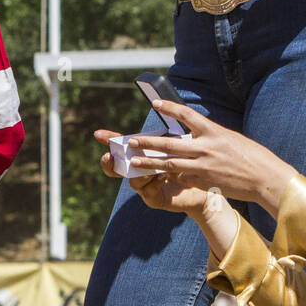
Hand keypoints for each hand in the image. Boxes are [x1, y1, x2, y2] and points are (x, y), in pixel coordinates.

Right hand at [95, 128, 213, 214]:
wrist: (206, 184)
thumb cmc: (190, 161)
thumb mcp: (178, 145)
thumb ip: (166, 135)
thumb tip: (160, 108)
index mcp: (142, 155)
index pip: (121, 147)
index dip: (109, 140)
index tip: (99, 134)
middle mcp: (139, 170)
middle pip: (117, 167)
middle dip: (111, 162)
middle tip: (110, 157)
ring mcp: (144, 185)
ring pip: (132, 180)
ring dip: (138, 172)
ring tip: (144, 165)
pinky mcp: (153, 198)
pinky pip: (147, 192)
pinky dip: (153, 183)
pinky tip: (162, 176)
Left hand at [120, 100, 296, 216]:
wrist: (265, 178)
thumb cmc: (252, 156)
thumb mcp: (230, 139)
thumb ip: (211, 137)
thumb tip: (195, 133)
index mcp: (213, 132)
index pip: (187, 116)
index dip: (170, 109)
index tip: (155, 104)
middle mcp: (206, 147)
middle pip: (170, 143)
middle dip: (148, 142)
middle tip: (132, 141)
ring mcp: (203, 166)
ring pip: (169, 163)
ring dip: (149, 162)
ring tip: (134, 161)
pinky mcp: (204, 181)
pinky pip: (181, 177)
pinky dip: (169, 176)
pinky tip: (157, 176)